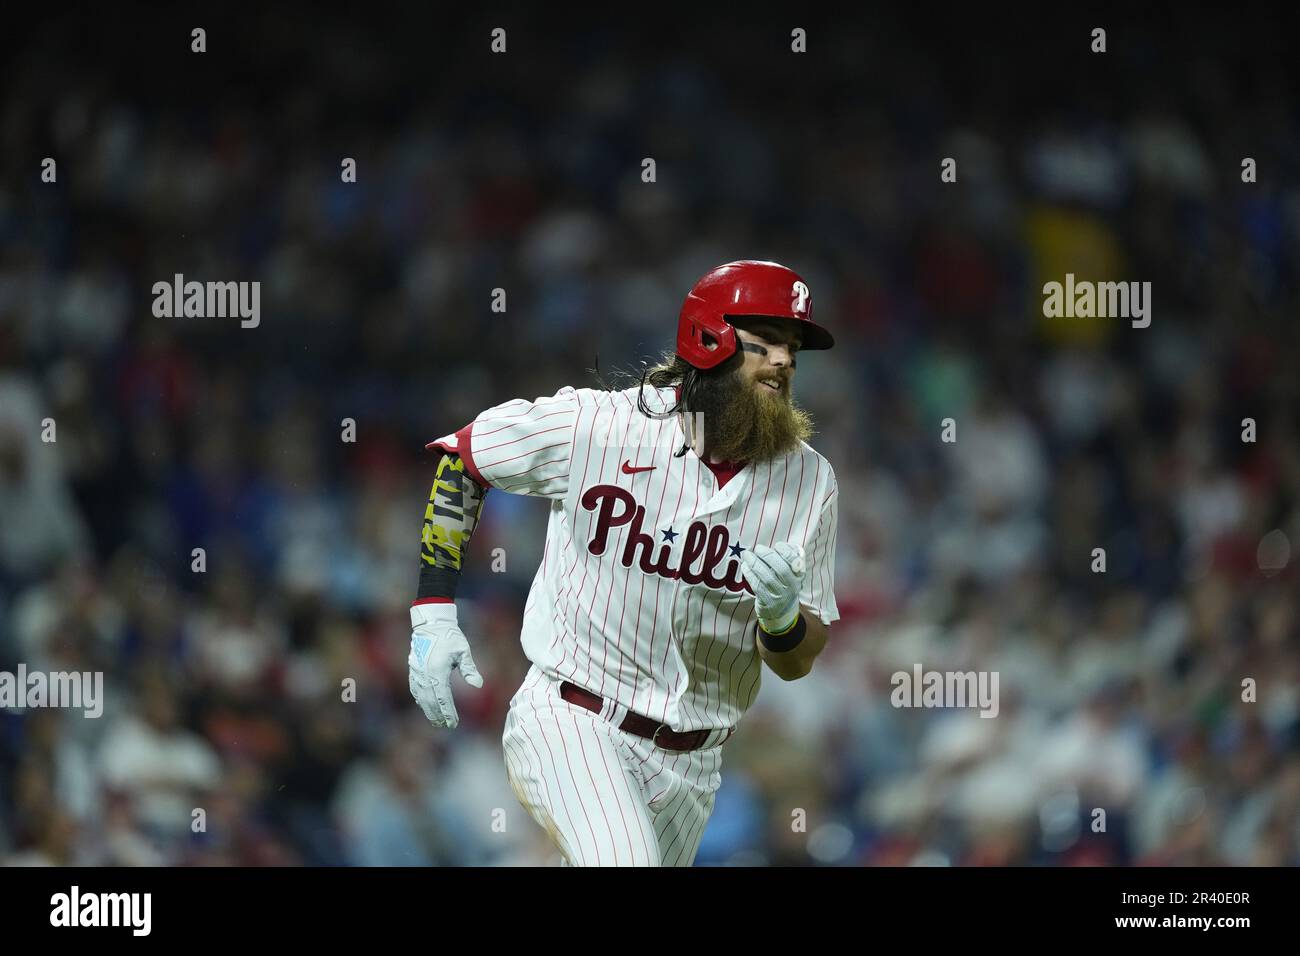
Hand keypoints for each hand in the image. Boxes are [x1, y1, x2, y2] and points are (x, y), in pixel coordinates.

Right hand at [408, 603, 482, 728]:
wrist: (430, 624)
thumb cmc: (449, 636)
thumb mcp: (463, 650)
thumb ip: (469, 669)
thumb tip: (478, 685)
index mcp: (437, 671)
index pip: (443, 697)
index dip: (447, 712)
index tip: (453, 723)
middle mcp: (425, 674)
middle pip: (431, 701)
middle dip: (438, 715)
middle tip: (446, 726)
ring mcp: (417, 672)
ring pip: (421, 697)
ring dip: (428, 710)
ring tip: (436, 721)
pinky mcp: (413, 669)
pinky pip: (415, 689)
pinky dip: (420, 699)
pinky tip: (425, 706)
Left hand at [739, 542, 805, 633]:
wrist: (781, 611)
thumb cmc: (784, 585)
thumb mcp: (792, 573)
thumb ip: (791, 558)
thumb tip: (785, 545)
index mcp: (799, 576)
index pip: (796, 561)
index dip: (786, 551)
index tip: (777, 546)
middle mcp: (792, 586)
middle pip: (781, 569)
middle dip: (768, 556)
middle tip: (758, 548)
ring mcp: (780, 596)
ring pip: (767, 578)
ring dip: (755, 563)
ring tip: (747, 555)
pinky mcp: (768, 602)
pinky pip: (757, 586)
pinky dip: (750, 574)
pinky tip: (745, 566)